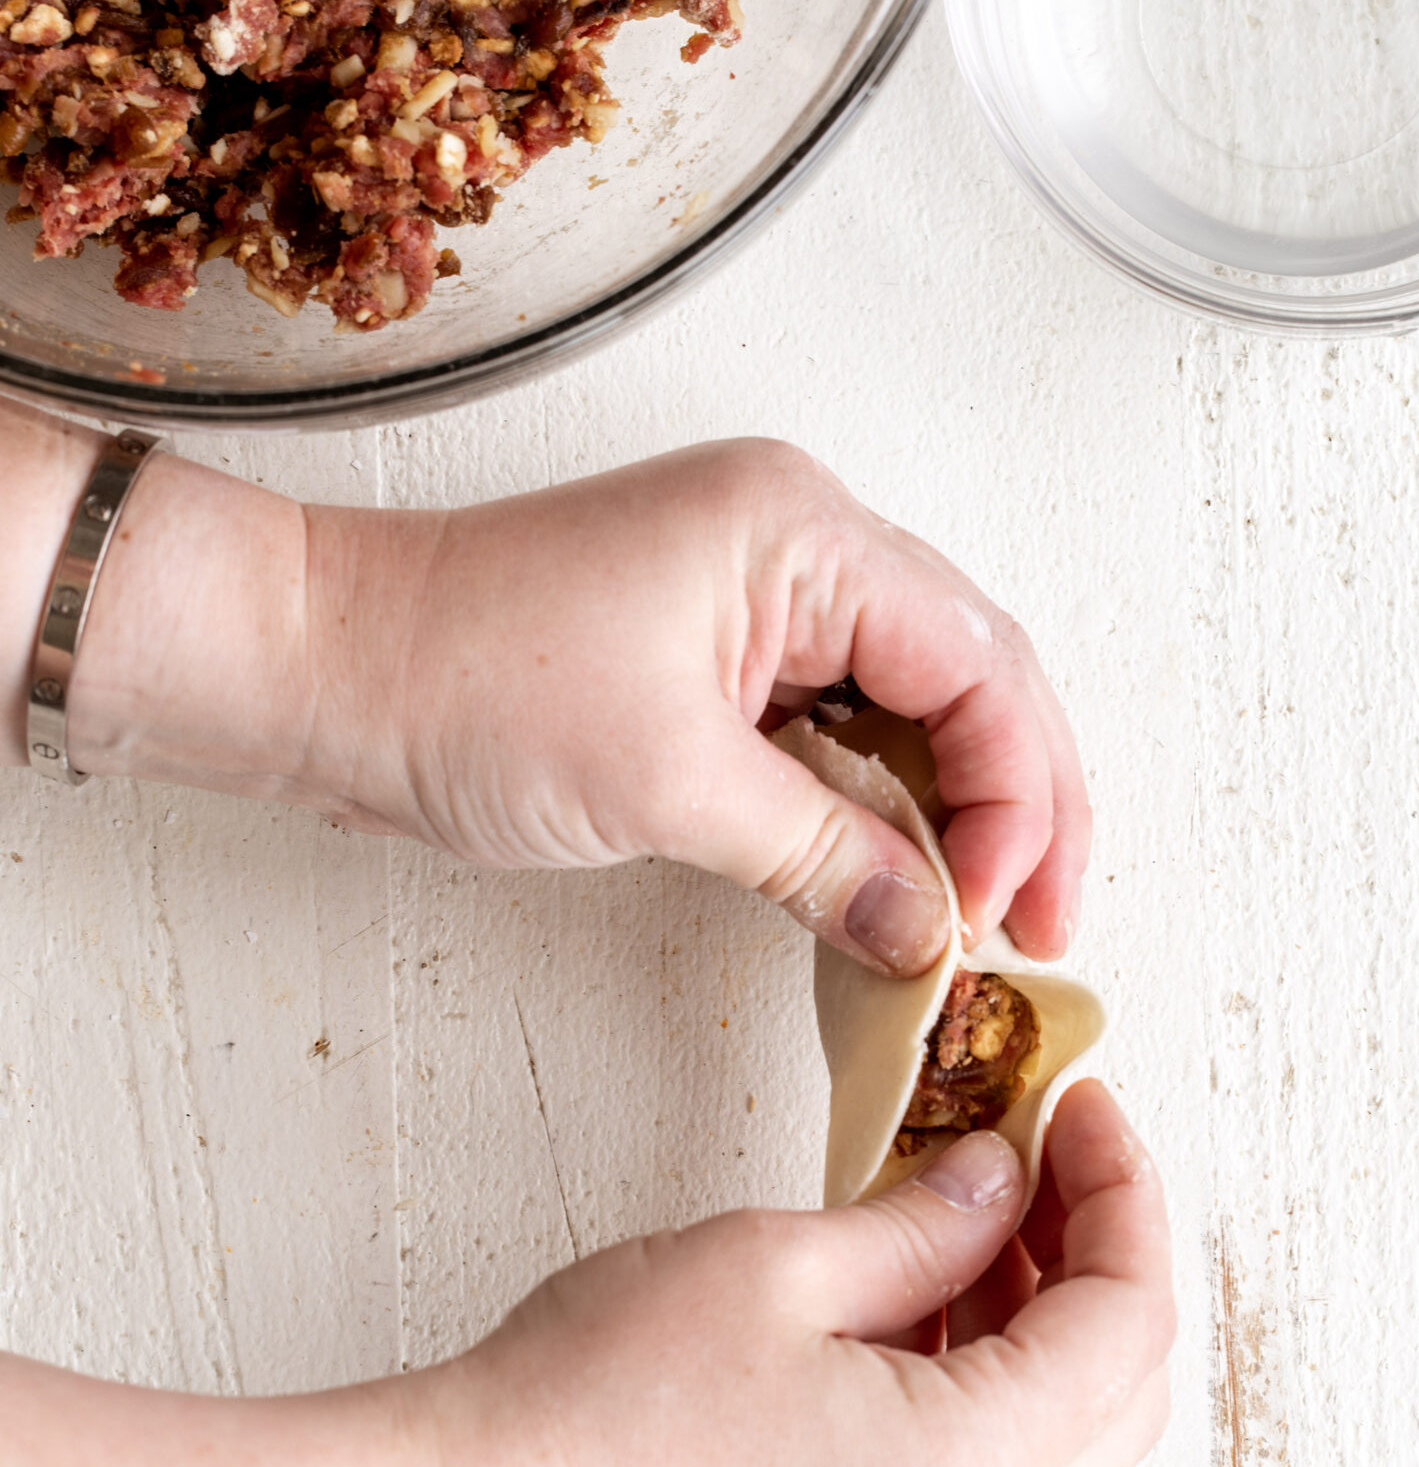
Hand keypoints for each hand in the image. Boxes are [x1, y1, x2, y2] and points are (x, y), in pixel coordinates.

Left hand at [291, 438, 1089, 966]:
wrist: (324, 673)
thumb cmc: (459, 681)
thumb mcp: (669, 786)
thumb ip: (824, 858)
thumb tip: (931, 933)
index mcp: (803, 532)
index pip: (979, 662)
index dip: (1018, 796)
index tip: (1002, 911)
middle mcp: (800, 545)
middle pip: (975, 675)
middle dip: (1023, 805)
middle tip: (1045, 925)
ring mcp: (761, 599)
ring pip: (918, 707)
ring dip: (959, 813)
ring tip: (986, 919)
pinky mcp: (719, 657)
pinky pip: (843, 730)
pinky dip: (881, 810)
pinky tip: (900, 883)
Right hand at [418, 1081, 1174, 1466]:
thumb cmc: (597, 1403)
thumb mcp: (779, 1265)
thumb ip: (925, 1223)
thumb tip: (1002, 1183)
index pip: (1128, 1323)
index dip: (1125, 1196)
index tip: (1081, 1108)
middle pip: (1121, 1400)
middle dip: (1102, 1260)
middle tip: (1045, 1155)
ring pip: (1061, 1454)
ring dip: (1045, 1326)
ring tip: (975, 1210)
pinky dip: (988, 1392)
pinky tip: (919, 1302)